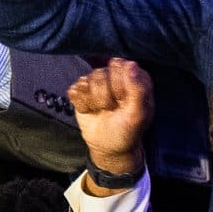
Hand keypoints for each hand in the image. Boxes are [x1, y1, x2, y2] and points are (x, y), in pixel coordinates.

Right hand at [67, 59, 153, 183]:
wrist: (109, 146)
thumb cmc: (128, 130)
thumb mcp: (138, 114)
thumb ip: (137, 89)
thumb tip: (131, 64)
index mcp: (133, 77)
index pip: (121, 67)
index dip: (120, 86)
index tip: (124, 101)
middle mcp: (115, 75)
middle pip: (101, 74)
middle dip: (106, 96)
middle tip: (114, 108)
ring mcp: (97, 82)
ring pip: (86, 81)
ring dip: (94, 102)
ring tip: (103, 111)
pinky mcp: (81, 91)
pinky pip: (74, 90)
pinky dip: (82, 105)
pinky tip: (91, 111)